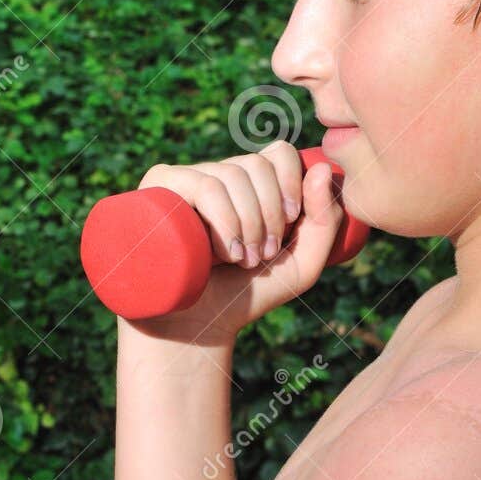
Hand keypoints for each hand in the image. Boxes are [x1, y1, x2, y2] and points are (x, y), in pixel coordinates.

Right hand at [126, 140, 343, 345]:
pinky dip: (223, 219)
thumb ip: (325, 222)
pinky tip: (222, 253)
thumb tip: (320, 168)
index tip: (291, 223)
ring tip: (241, 261)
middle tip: (262, 257)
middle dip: (269, 214)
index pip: (277, 152)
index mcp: (248, 182)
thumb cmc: (246, 295)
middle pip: (256, 164)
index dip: (291, 182)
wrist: (195, 327)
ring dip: (246, 224)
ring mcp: (182, 180)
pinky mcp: (155, 191)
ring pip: (228, 176)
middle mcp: (214, 174)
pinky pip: (200, 186)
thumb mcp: (301, 265)